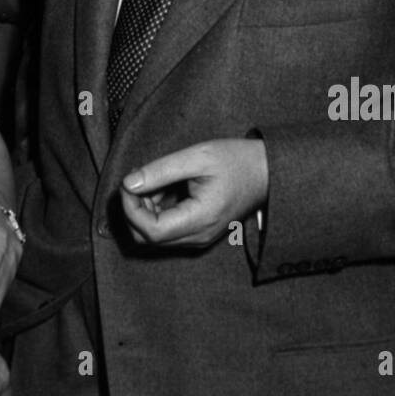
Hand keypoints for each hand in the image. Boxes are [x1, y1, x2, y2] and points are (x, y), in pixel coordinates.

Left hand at [120, 139, 267, 248]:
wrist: (266, 172)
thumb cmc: (235, 161)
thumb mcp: (196, 157)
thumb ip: (160, 171)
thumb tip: (128, 184)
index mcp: (200, 220)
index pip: (150, 231)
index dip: (130, 208)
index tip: (128, 182)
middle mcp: (198, 237)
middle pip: (148, 238)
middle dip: (134, 209)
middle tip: (139, 179)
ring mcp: (199, 238)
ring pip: (155, 236)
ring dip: (145, 210)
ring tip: (154, 180)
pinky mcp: (199, 232)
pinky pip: (168, 230)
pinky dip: (157, 211)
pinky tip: (164, 188)